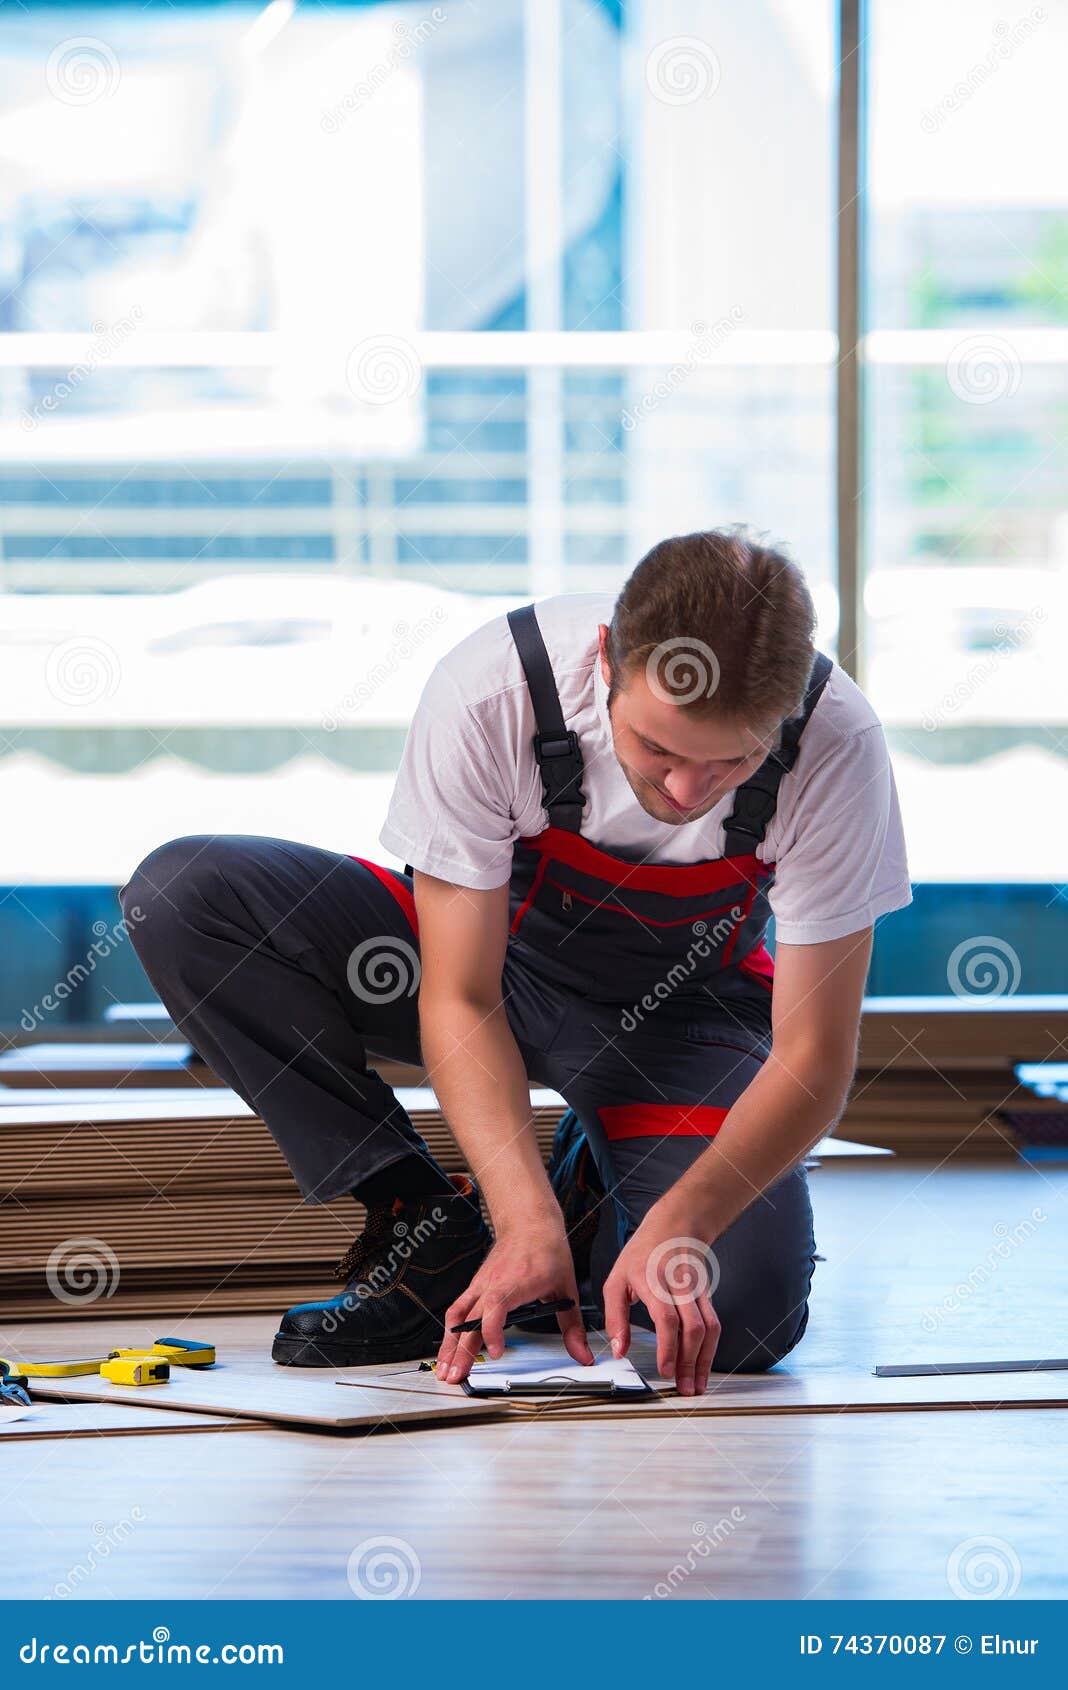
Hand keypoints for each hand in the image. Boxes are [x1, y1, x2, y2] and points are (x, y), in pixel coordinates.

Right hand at [435, 1222, 593, 1382]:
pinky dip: (450, 1330)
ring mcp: (480, 1285)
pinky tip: (448, 1346)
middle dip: (460, 1351)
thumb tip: (582, 1353)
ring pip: (457, 1316)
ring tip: (444, 1368)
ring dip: (448, 1344)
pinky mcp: (475, 1286)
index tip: (497, 1352)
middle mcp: (492, 1284)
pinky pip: (457, 1308)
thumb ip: (572, 1326)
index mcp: (515, 1283)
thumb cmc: (547, 1250)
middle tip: (456, 1376)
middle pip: (469, 1320)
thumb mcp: (566, 1288)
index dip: (492, 1332)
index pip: (495, 1308)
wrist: (530, 1222)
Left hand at [603, 1202, 720, 1395]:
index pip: (666, 1317)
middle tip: (683, 1389)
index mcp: (653, 1281)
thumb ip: (615, 1317)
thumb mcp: (616, 1279)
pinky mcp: (707, 1296)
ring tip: (696, 1385)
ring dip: (704, 1361)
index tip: (665, 1370)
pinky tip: (703, 1366)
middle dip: (690, 1362)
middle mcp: (680, 1286)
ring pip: (709, 1329)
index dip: (668, 1346)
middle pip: (693, 1328)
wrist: (675, 1227)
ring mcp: (697, 1291)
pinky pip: (714, 1325)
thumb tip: (618, 1351)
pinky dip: (710, 1349)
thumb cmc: (642, 1254)